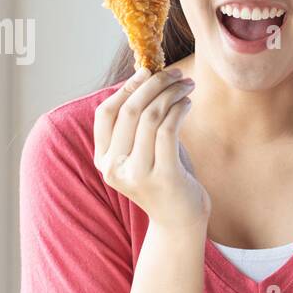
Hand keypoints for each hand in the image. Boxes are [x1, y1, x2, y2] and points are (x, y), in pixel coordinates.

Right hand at [93, 67, 209, 230]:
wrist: (180, 221)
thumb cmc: (165, 179)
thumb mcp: (144, 151)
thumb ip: (139, 123)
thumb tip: (145, 77)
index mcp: (104, 160)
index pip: (105, 113)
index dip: (126, 88)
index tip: (147, 71)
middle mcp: (115, 167)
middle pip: (129, 110)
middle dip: (154, 85)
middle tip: (175, 73)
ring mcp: (137, 174)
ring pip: (150, 116)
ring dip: (171, 94)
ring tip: (187, 85)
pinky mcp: (163, 177)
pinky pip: (169, 130)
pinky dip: (179, 110)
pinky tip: (188, 103)